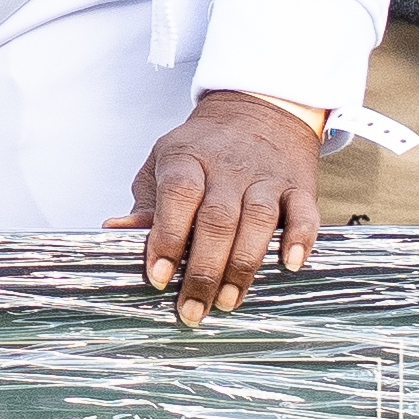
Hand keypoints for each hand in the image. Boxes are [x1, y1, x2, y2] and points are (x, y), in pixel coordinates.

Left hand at [113, 91, 323, 325]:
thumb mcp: (164, 164)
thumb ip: (147, 204)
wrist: (257, 108)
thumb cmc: (202, 148)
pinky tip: (290, 264)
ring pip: (258, 219)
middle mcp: (227, 167)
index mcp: (187, 159)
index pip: (178, 196)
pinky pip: (304, 212)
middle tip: (193, 309)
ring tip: (229, 301)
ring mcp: (265, 177)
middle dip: (203, 270)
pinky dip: (300, 238)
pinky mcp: (298, 186)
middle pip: (217, 218)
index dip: (167, 238)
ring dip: (243, 264)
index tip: (159, 278)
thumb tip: (114, 231)